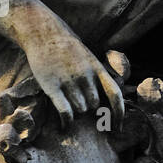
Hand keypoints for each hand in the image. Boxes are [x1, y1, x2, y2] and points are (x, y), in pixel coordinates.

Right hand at [16, 8, 123, 128]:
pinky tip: (64, 127)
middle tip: (76, 97)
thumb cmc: (66, 48)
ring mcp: (69, 80)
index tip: (118, 129)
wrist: (43, 33)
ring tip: (65, 98)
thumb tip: (101, 102)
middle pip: (93, 105)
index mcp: (97, 67)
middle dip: (86, 105)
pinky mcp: (52, 86)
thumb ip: (96, 76)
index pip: (115, 94)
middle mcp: (85, 75)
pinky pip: (65, 111)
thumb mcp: (88, 57)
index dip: (119, 114)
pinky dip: (66, 122)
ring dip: (74, 109)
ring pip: (79, 109)